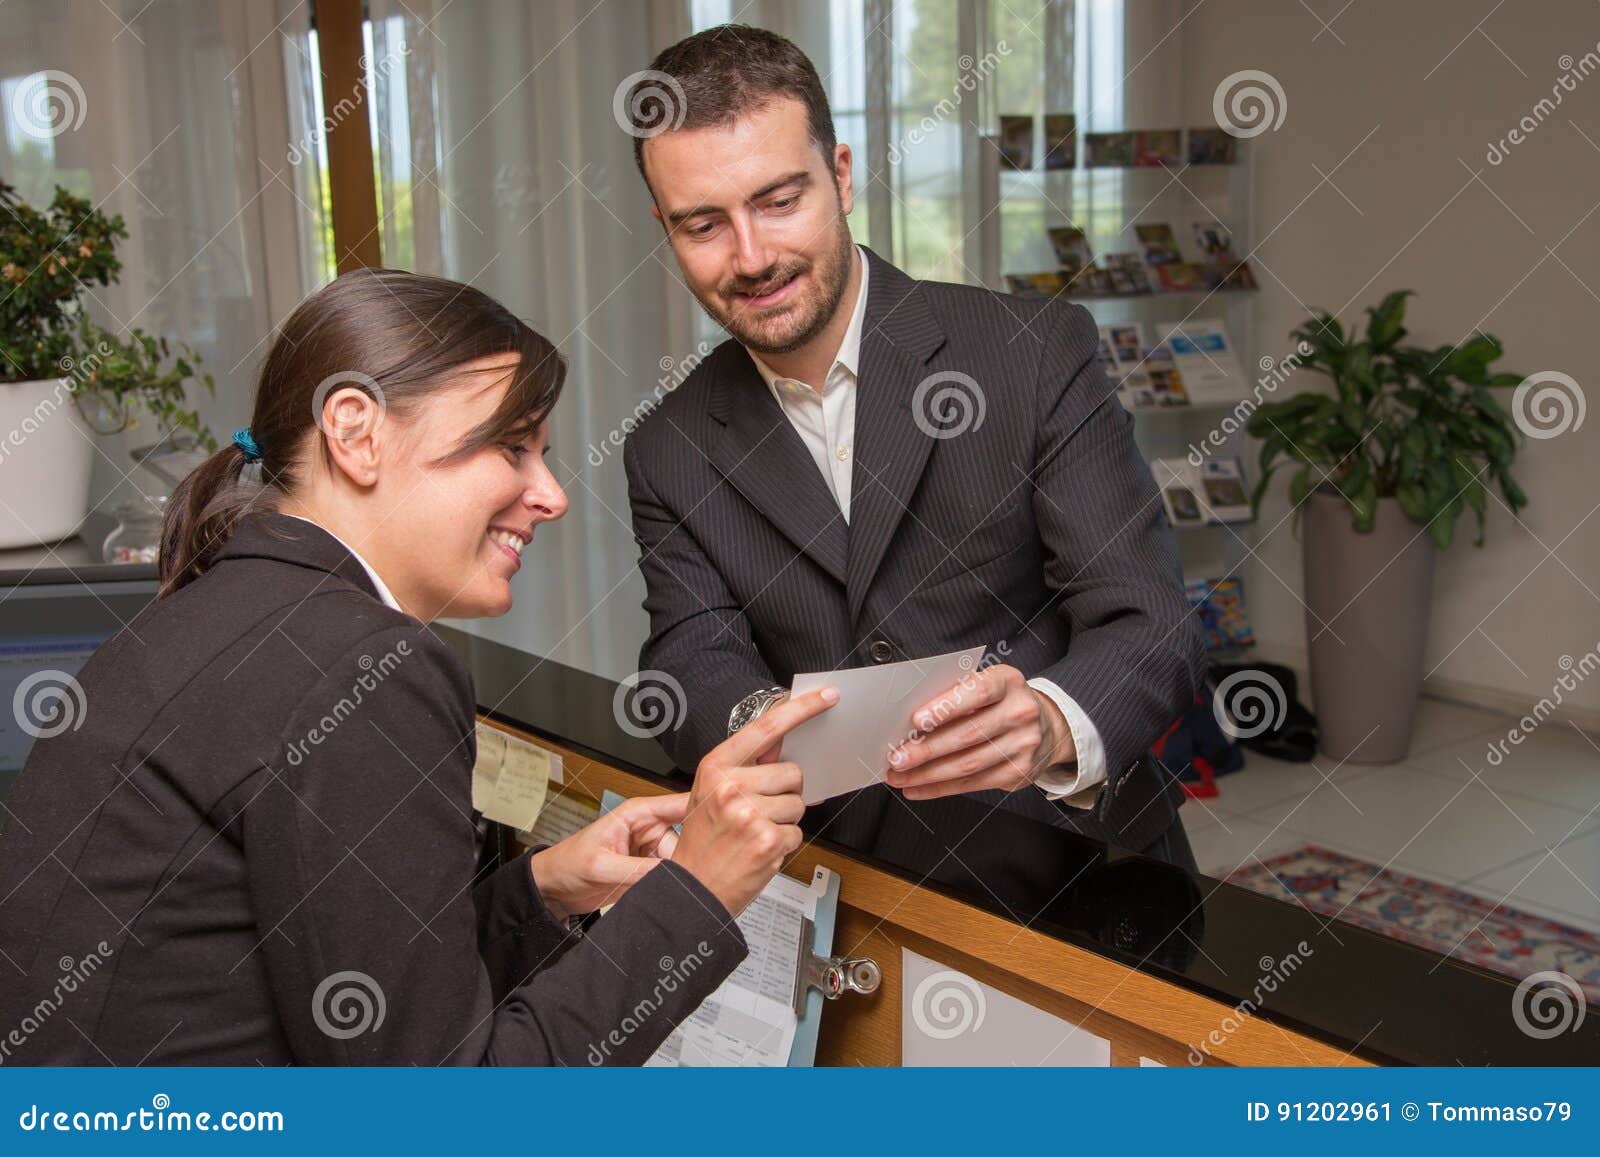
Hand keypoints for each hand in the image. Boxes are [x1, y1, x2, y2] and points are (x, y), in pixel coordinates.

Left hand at [528, 792, 689, 919]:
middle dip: (691, 856)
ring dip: (681, 875)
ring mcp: (650, 851)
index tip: (724, 823)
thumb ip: (635, 869)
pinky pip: (671, 876)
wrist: (553, 888)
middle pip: (687, 839)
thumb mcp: (600, 866)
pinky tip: (669, 893)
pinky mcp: (649, 869)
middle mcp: (648, 829)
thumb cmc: (567, 864)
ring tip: (676, 888)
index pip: (680, 804)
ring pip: (682, 860)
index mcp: (637, 813)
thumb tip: (668, 875)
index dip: (704, 811)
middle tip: (692, 875)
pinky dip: (672, 885)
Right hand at [672, 688, 838, 915]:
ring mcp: (750, 814)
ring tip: (754, 833)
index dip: (801, 709)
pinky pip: (797, 832)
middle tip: (758, 812)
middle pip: (792, 772)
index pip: (766, 727)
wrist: (692, 890)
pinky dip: (783, 844)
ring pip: (798, 804)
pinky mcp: (768, 840)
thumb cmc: (702, 843)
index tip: (825, 697)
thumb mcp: (711, 794)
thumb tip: (781, 744)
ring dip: (784, 821)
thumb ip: (744, 767)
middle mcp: (731, 786)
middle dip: (784, 793)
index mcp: (716, 767)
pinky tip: (759, 850)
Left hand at [883, 665, 1074, 799]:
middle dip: (926, 749)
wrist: (1047, 726)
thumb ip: (955, 694)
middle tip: (896, 757)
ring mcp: (1023, 745)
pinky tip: (917, 788)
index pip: (978, 692)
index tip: (916, 720)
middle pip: (968, 734)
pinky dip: (939, 788)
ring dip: (927, 774)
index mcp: (1008, 682)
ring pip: (967, 765)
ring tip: (899, 776)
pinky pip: (972, 784)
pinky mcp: (1018, 773)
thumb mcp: (987, 684)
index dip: (946, 706)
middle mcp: (1020, 712)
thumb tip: (908, 720)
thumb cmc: (1001, 701)